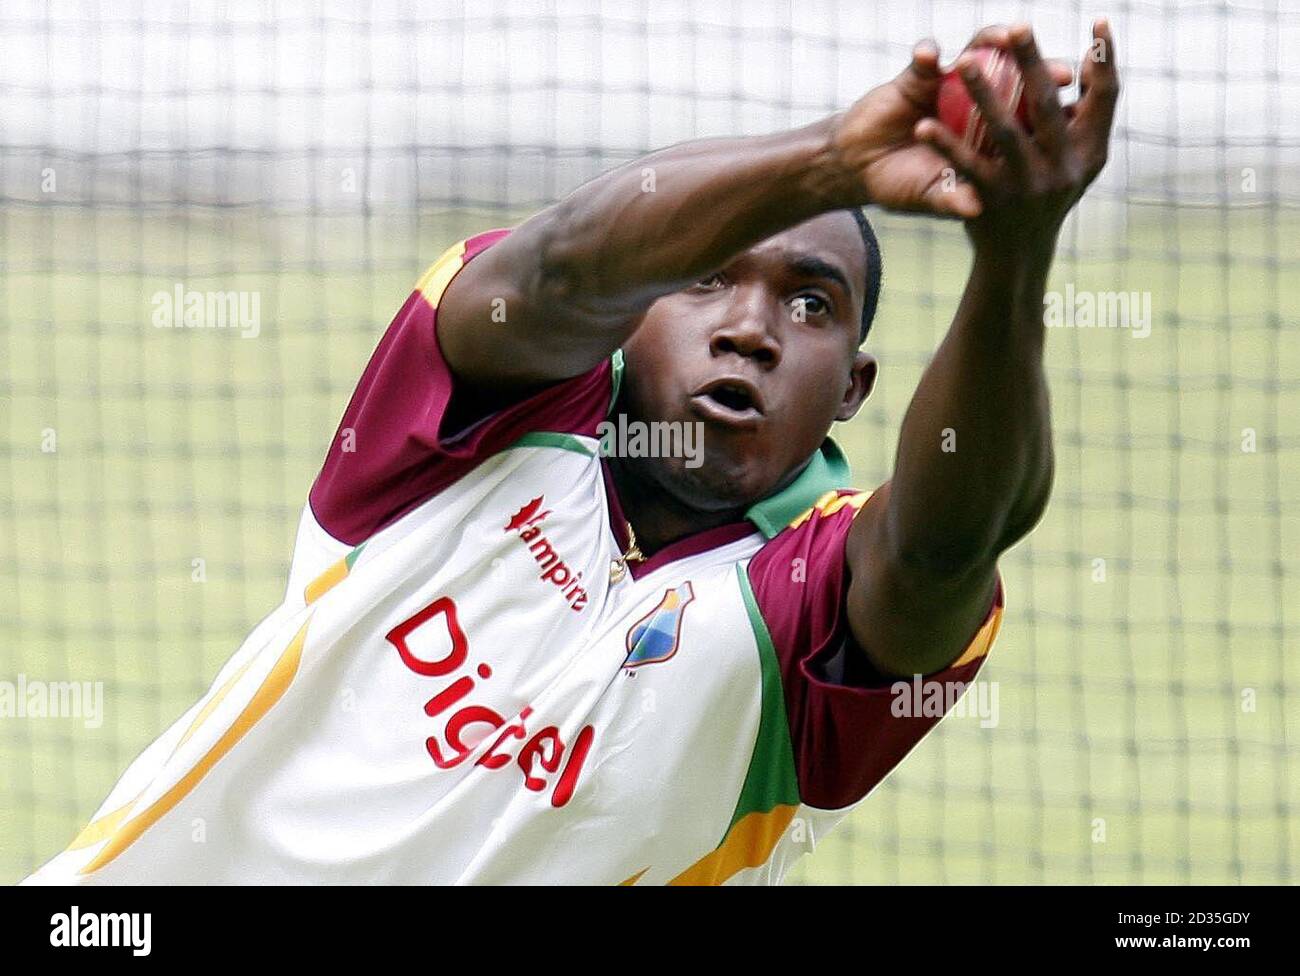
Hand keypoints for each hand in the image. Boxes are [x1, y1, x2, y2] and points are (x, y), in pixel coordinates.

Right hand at [831, 26, 1074, 218]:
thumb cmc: (897, 186)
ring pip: (979, 54)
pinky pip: (924, 60)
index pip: (1028, 114)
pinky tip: (928, 57)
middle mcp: (974, 105)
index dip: (1054, 103)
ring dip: (993, 42)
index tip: (1077, 101)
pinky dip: (925, 55)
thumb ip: (950, 199)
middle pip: (1015, 77)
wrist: (859, 169)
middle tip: (1062, 73)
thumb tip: (974, 208)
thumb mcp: (927, 198)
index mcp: (985, 135)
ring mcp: (948, 87)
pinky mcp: (915, 78)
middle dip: (1040, 68)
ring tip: (1005, 37)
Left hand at [915, 20, 1120, 250]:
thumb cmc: (1045, 192)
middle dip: (1033, 61)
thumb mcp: (1072, 159)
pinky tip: (923, 125)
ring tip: (964, 62)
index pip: (1106, 97)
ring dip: (985, 93)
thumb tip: (1083, 59)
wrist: (1018, 254)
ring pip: (1007, 131)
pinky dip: (945, 144)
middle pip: (1048, 104)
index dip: (1106, 60)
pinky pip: (966, 166)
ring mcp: (1031, 187)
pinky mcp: (995, 202)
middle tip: (1016, 25)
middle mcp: (1066, 169)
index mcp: (1090, 151)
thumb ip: (1078, 116)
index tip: (1099, 22)